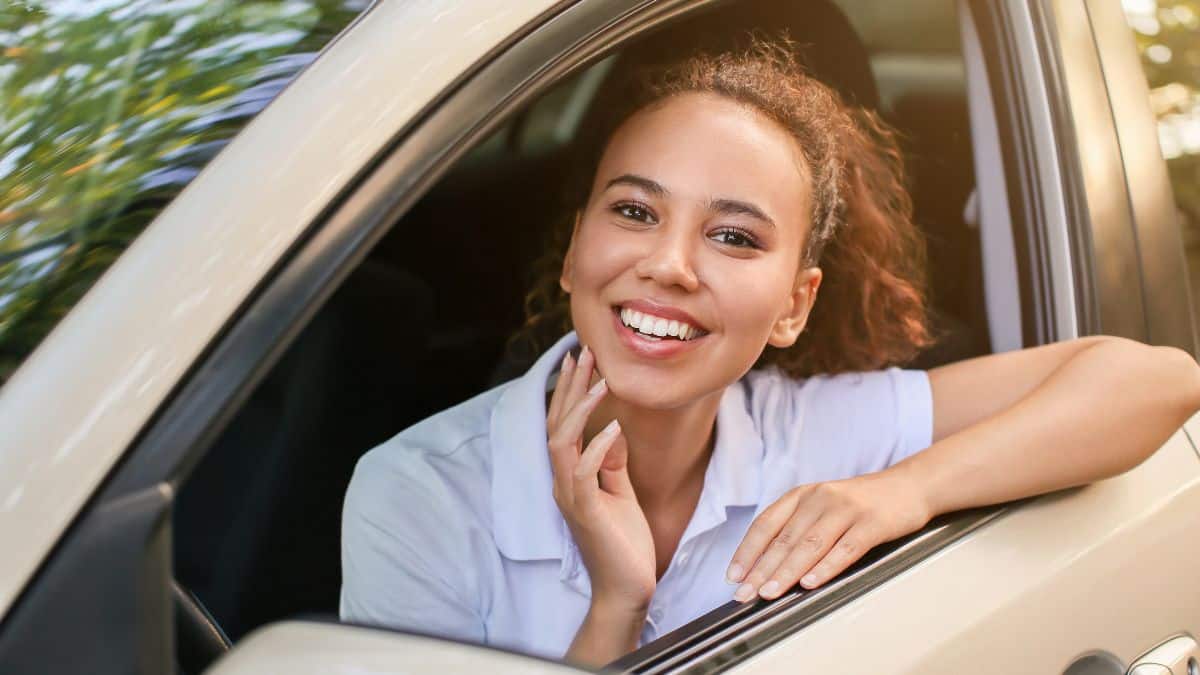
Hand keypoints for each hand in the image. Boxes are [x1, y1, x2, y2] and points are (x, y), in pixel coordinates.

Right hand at [548, 345, 656, 613]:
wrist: (627, 589)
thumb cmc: (624, 543)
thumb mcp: (620, 492)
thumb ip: (612, 462)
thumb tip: (614, 428)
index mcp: (570, 475)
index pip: (564, 424)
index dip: (571, 391)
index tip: (583, 360)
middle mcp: (563, 481)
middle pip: (557, 423)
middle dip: (571, 386)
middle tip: (585, 352)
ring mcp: (571, 496)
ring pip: (562, 442)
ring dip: (581, 409)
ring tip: (601, 381)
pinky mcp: (585, 511)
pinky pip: (583, 472)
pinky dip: (597, 447)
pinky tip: (613, 428)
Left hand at [726, 468, 931, 600]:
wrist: (909, 486)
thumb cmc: (860, 504)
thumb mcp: (823, 507)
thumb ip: (798, 529)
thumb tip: (767, 567)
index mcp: (802, 495)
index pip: (766, 524)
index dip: (747, 551)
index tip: (733, 576)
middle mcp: (820, 498)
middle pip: (784, 538)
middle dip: (761, 569)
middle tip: (744, 594)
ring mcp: (846, 510)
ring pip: (810, 544)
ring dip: (786, 571)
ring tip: (769, 593)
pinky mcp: (872, 523)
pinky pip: (845, 548)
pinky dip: (826, 567)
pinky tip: (810, 583)